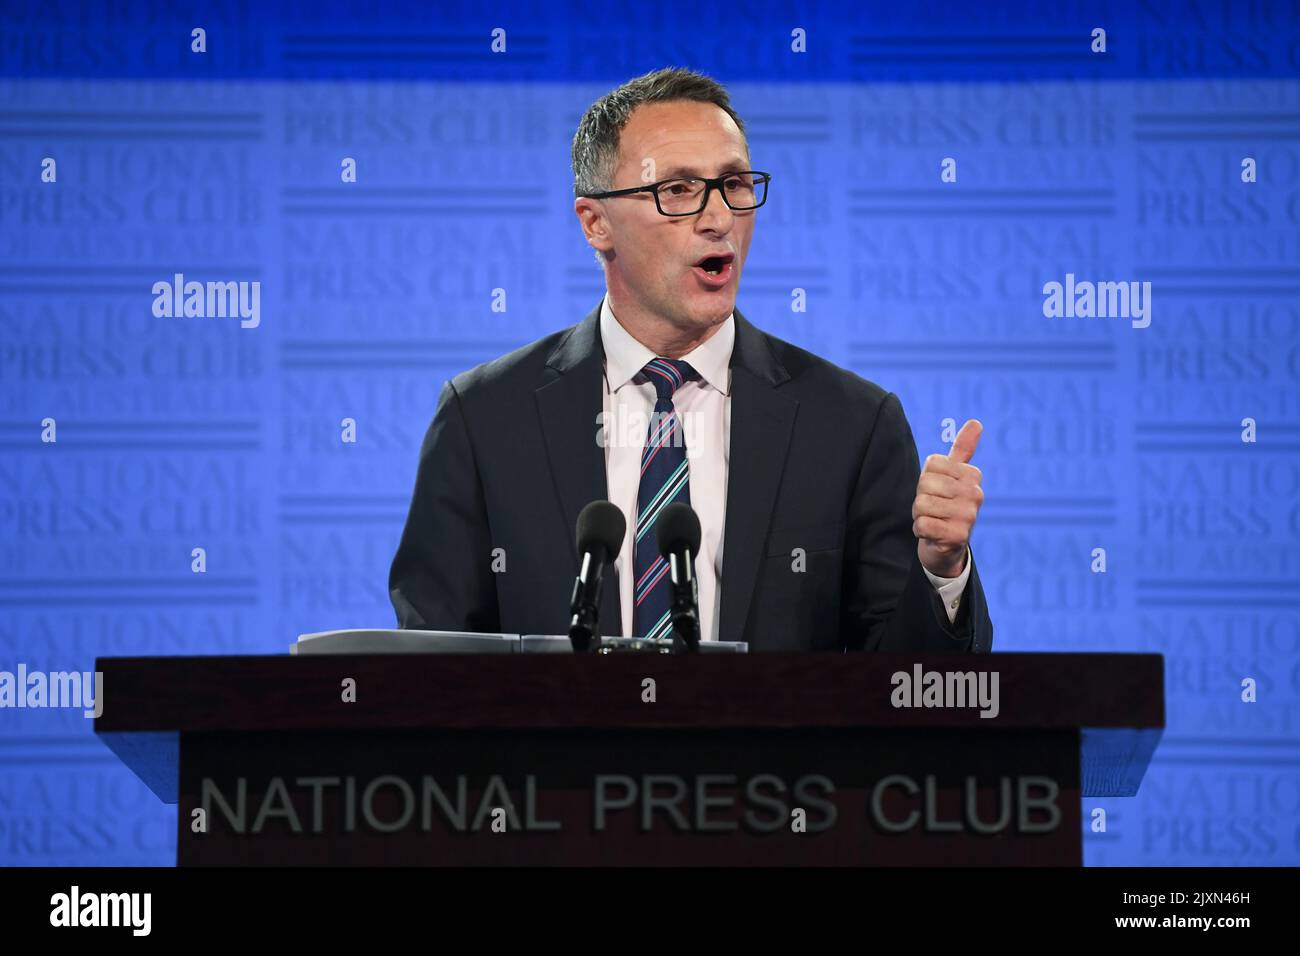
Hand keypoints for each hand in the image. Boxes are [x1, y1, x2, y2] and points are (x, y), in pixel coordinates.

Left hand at [913, 419, 983, 577]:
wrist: (947, 547)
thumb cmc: (946, 504)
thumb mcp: (953, 475)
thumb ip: (963, 449)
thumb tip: (977, 422)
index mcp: (972, 475)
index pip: (932, 464)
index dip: (926, 479)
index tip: (937, 491)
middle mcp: (975, 494)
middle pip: (925, 484)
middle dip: (921, 497)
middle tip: (933, 508)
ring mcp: (968, 516)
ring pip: (922, 504)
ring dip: (919, 515)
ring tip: (933, 520)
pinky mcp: (958, 536)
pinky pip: (923, 524)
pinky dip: (920, 530)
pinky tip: (932, 534)